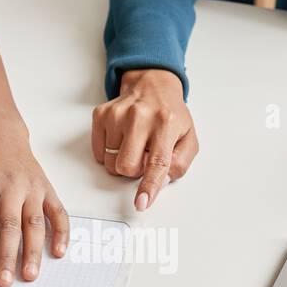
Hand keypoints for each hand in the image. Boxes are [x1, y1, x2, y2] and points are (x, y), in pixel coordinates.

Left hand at [0, 124, 69, 286]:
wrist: (0, 135)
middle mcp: (11, 187)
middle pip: (10, 227)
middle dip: (8, 257)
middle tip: (5, 281)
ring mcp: (32, 188)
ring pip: (35, 223)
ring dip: (33, 251)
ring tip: (30, 275)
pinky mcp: (47, 189)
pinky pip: (58, 212)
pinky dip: (61, 233)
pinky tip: (58, 252)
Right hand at [92, 68, 198, 210]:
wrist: (153, 84)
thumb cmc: (170, 114)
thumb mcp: (188, 138)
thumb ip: (180, 163)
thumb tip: (162, 181)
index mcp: (166, 123)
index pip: (157, 162)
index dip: (149, 186)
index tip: (142, 202)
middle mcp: (140, 116)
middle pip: (127, 167)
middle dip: (135, 170)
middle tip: (144, 156)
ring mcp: (117, 114)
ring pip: (110, 162)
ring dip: (123, 160)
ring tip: (134, 144)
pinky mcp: (101, 115)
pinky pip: (98, 152)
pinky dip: (110, 152)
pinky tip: (122, 137)